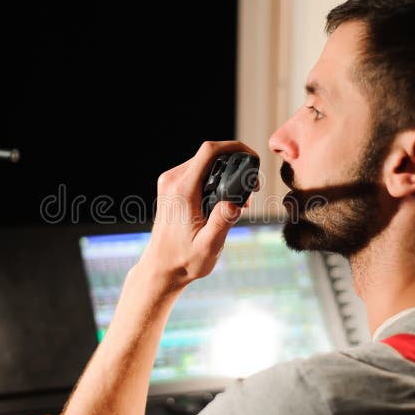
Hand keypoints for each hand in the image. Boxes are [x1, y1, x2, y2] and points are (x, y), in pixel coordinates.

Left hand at [137, 140, 258, 292]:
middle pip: (209, 155)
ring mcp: (170, 182)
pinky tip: (224, 202)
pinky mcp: (171, 187)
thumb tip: (234, 204)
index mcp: (183, 190)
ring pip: (204, 163)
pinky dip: (214, 179)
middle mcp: (173, 180)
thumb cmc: (184, 260)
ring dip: (226, 173)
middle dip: (235, 165)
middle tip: (252, 190)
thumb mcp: (208, 247)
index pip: (209, 152)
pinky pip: (197, 172)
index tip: (252, 157)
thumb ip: (221, 224)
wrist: (161, 267)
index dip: (234, 147)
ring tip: (240, 201)